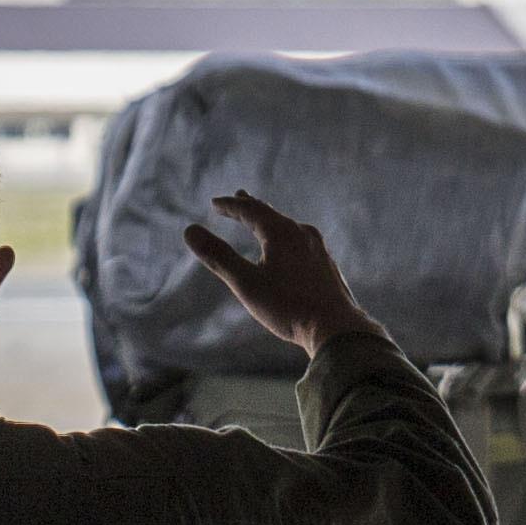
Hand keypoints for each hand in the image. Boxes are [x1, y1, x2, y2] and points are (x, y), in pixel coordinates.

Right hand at [180, 191, 376, 356]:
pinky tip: (293, 251)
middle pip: (272, 214)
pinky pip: (303, 243)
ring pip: (290, 228)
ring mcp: (318, 249)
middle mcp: (302, 234)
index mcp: (281, 232)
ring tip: (265, 222)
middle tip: (240, 196)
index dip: (230, 206)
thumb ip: (218, 256)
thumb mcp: (245, 283)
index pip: (251, 210)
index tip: (215, 203)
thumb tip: (190, 231)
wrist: (336, 328)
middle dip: (252, 207)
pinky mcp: (327, 266)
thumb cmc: (287, 307)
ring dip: (272, 222)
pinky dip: (288, 239)